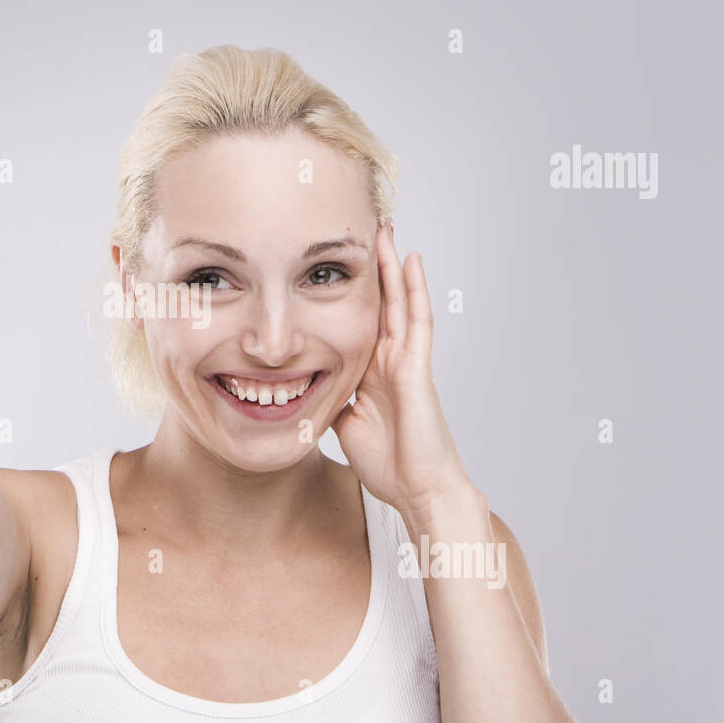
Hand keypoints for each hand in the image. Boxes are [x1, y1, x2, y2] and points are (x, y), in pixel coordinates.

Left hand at [332, 221, 476, 519]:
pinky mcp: (417, 369)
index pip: (359, 323)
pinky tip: (411, 261)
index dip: (351, 295)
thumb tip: (305, 388)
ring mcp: (406, 362)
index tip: (335, 267)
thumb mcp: (344, 425)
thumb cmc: (389, 464)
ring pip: (400, 303)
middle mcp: (390, 361)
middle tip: (364, 233)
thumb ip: (332, 400)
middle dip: (372, 271)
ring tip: (386, 232)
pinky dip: (415, 290)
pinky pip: (417, 321)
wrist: (418, 490)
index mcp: (372, 373)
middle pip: (381, 305)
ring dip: (392, 268)